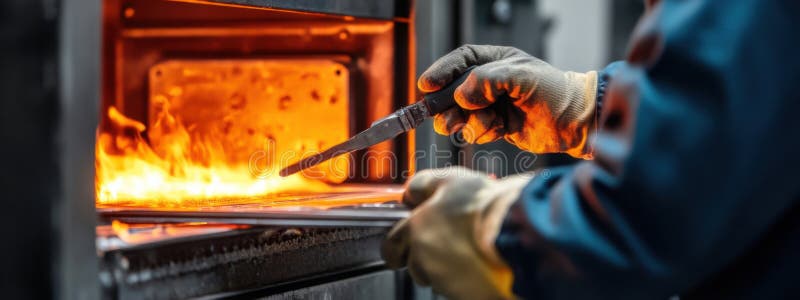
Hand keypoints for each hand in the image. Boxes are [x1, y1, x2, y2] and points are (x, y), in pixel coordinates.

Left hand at [382, 167, 531, 298]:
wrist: (516, 233)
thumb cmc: (487, 207)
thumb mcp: (450, 180)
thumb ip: (423, 184)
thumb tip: (410, 193)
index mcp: (417, 229)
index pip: (391, 242)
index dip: (397, 241)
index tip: (401, 241)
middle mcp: (424, 257)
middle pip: (411, 263)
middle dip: (417, 256)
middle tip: (435, 247)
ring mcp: (443, 278)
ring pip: (432, 275)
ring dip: (442, 267)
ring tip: (464, 252)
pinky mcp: (461, 292)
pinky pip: (454, 286)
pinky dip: (461, 277)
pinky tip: (475, 263)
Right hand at [419, 44, 597, 157]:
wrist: (574, 123)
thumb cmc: (554, 92)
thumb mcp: (521, 77)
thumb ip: (487, 81)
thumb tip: (461, 96)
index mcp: (495, 61)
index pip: (460, 61)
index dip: (442, 71)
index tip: (427, 85)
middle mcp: (489, 82)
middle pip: (452, 90)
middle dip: (446, 104)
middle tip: (444, 115)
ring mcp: (490, 105)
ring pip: (459, 114)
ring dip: (464, 121)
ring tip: (478, 123)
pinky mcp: (494, 126)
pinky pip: (473, 130)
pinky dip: (481, 132)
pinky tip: (499, 129)